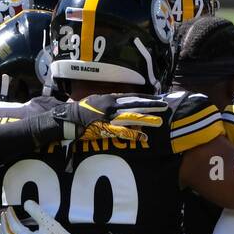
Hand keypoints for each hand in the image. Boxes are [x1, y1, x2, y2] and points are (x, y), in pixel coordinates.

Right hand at [46, 95, 168, 145]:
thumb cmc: (80, 111)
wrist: (68, 117)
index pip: (132, 96)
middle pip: (135, 104)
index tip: (158, 98)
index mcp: (110, 98)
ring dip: (146, 119)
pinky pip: (123, 132)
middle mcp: (111, 105)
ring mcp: (109, 117)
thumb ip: (108, 102)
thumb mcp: (96, 101)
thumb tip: (118, 103)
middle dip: (151, 105)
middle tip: (165, 106)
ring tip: (159, 121)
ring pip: (132, 116)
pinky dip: (134, 134)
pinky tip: (144, 137)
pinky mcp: (106, 128)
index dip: (146, 97)